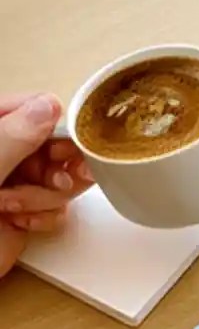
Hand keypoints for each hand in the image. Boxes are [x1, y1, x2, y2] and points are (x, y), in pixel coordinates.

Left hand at [0, 92, 94, 278]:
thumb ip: (14, 135)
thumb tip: (48, 105)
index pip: (32, 110)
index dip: (55, 128)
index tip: (62, 150)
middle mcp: (3, 154)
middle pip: (55, 145)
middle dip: (56, 168)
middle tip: (54, 180)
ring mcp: (15, 182)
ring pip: (61, 177)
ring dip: (45, 197)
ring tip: (12, 207)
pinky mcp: (26, 211)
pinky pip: (57, 206)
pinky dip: (44, 216)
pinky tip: (20, 222)